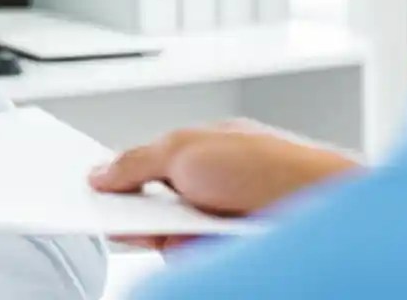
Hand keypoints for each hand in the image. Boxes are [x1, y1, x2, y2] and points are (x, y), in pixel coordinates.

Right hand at [89, 119, 359, 248]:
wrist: (321, 206)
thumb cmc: (271, 165)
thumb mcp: (183, 149)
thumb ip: (135, 160)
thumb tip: (101, 172)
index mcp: (201, 151)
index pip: (145, 164)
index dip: (115, 177)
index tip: (85, 188)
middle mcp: (211, 187)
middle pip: (150, 207)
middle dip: (135, 212)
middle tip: (116, 212)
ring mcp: (220, 222)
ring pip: (165, 238)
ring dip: (162, 234)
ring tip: (176, 223)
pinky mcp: (225, 255)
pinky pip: (184, 257)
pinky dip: (181, 253)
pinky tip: (191, 245)